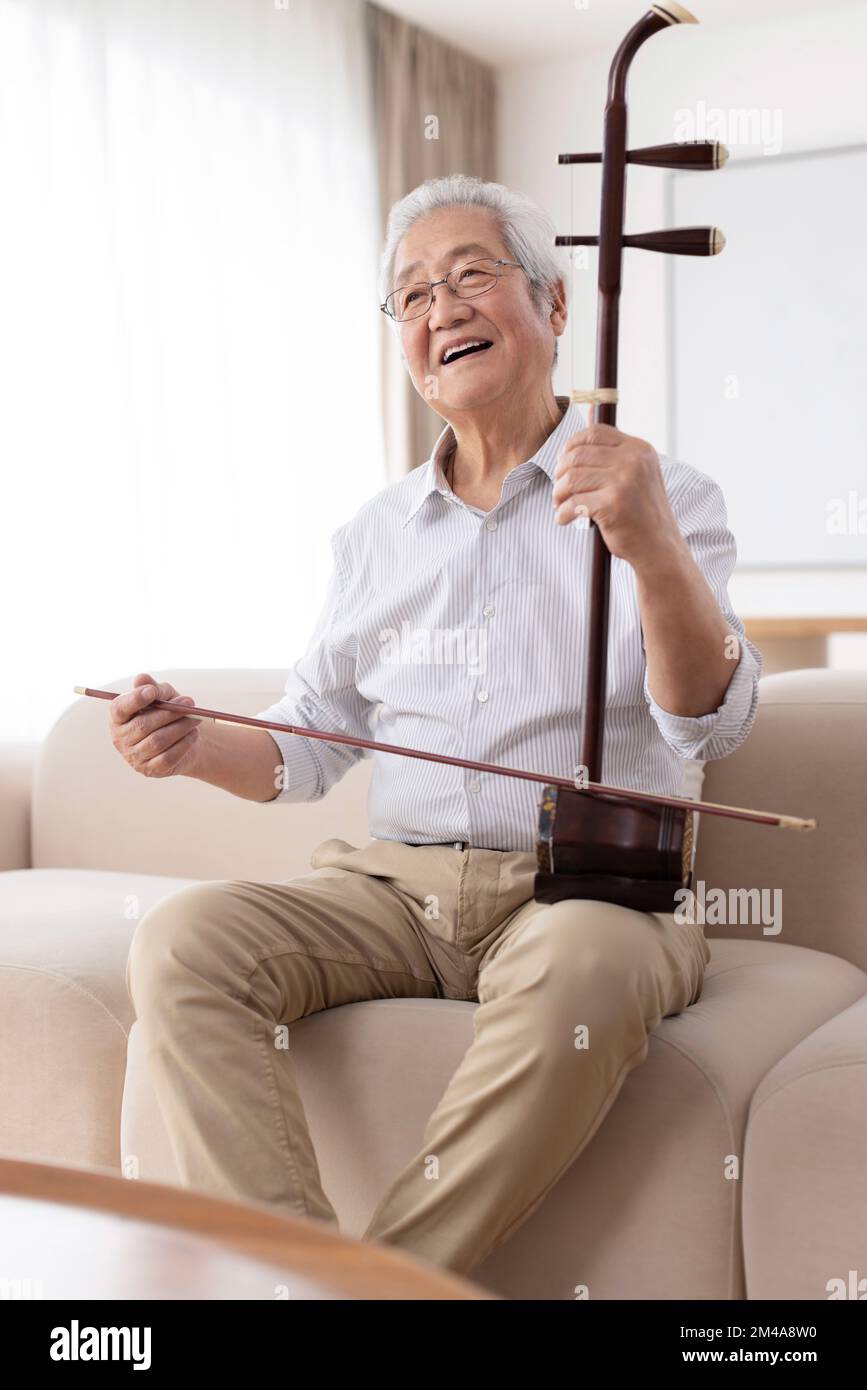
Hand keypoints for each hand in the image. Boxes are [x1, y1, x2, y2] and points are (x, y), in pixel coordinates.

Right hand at [109, 672, 202, 779]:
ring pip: (157, 741)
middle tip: (190, 703)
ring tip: (196, 718)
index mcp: (119, 717)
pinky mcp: (150, 769)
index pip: (120, 708)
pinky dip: (183, 744)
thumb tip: (143, 680)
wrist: (182, 740)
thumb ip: (154, 688)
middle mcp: (120, 738)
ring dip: (180, 728)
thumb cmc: (167, 713)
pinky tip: (193, 734)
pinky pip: (167, 757)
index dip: (135, 700)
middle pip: (143, 725)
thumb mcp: (163, 696)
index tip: (152, 692)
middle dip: (169, 713)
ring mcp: (133, 756)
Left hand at [551, 423, 683, 567]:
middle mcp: (634, 461)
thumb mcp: (638, 475)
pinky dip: (563, 513)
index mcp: (639, 449)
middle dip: (560, 473)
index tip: (563, 462)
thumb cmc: (642, 513)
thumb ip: (615, 456)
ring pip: (572, 478)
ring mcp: (624, 481)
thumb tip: (578, 437)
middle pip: (578, 454)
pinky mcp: (613, 504)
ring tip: (560, 505)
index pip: (595, 432)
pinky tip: (564, 519)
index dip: (572, 444)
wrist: (660, 547)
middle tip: (559, 490)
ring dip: (559, 493)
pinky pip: (574, 503)